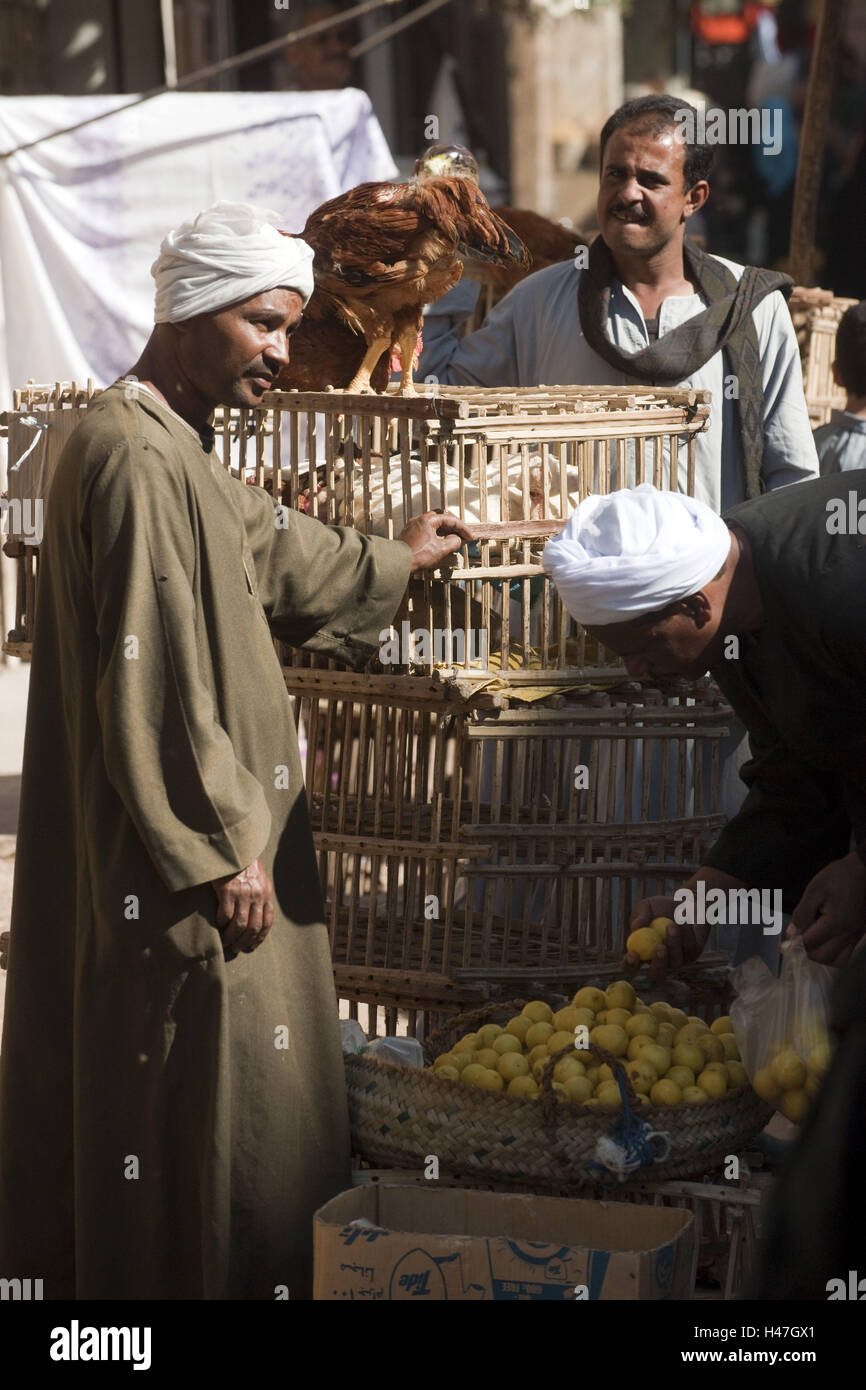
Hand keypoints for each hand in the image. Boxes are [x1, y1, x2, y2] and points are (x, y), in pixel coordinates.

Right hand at [212, 857, 274, 955]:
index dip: (259, 938)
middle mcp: (257, 895)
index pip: (267, 922)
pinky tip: (217, 926)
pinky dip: (221, 924)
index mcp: (267, 893)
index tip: (251, 947)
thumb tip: (255, 916)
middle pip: (253, 927)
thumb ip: (259, 894)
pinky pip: (225, 915)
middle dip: (245, 942)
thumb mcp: (259, 878)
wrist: (233, 846)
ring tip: (226, 942)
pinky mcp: (227, 891)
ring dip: (232, 937)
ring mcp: (243, 893)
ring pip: (239, 925)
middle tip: (236, 949)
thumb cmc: (243, 863)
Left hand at [398, 510, 475, 573]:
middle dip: (453, 526)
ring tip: (452, 540)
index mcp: (427, 520)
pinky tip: (439, 543)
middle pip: (441, 518)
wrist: (397, 563)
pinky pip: (425, 531)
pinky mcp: (408, 535)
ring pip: (432, 524)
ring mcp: (412, 527)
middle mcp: (419, 520)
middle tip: (461, 534)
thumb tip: (456, 539)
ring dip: (444, 531)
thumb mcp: (440, 550)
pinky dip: (435, 535)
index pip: (450, 519)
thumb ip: (453, 542)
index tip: (470, 537)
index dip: (462, 528)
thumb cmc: (418, 555)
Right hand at [624, 867, 745, 980]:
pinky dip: (685, 934)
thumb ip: (639, 915)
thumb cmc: (661, 906)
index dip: (630, 965)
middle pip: (657, 975)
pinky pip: (689, 949)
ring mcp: (677, 961)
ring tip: (672, 925)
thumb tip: (635, 927)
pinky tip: (684, 923)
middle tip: (659, 947)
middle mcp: (659, 961)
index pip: (632, 967)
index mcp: (642, 953)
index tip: (632, 954)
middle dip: (658, 963)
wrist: (685, 901)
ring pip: (675, 961)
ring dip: (673, 942)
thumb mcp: (647, 906)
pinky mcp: (693, 955)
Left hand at [788, 851, 865, 965]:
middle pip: (824, 957)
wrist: (864, 870)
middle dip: (808, 952)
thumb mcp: (815, 890)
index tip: (784, 941)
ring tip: (813, 942)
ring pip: (838, 960)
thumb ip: (802, 914)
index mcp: (835, 923)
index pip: (810, 943)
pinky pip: (847, 953)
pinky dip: (834, 952)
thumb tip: (790, 935)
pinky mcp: (860, 933)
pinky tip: (826, 940)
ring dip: (822, 956)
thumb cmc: (838, 877)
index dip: (795, 942)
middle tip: (799, 940)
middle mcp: (848, 934)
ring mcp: (856, 935)